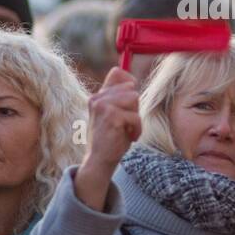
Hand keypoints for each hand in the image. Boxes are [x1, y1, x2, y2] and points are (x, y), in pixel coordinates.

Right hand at [76, 67, 141, 210]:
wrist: (100, 160)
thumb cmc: (110, 139)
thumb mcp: (114, 115)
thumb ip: (120, 99)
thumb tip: (132, 82)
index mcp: (97, 97)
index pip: (116, 73)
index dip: (129, 81)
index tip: (131, 101)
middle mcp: (97, 98)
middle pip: (131, 88)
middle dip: (134, 107)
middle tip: (126, 123)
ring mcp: (103, 106)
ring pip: (134, 99)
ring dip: (136, 118)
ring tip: (127, 129)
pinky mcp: (112, 116)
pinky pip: (136, 116)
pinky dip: (136, 129)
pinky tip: (129, 137)